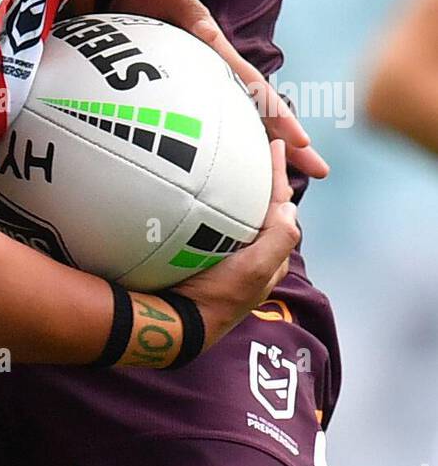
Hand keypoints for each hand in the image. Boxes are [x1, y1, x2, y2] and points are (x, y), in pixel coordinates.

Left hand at [111, 0, 328, 178]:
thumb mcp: (170, 2)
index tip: (300, 141)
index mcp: (221, 56)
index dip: (279, 115)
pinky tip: (237, 180)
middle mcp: (222, 77)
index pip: (256, 90)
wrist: (125, 3)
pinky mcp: (190, 99)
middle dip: (290, 142)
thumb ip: (189, 14)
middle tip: (320, 171)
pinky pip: (215, 128)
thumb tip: (208, 33)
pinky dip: (231, 151)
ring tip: (286, 186)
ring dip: (268, 152)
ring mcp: (209, 89)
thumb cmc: (150, 1)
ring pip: (242, 125)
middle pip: (261, 113)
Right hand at [172, 139, 299, 351]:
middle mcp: (253, 257)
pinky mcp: (205, 258)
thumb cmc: (217, 297)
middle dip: (266, 182)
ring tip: (238, 166)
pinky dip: (223, 206)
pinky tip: (209, 196)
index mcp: (270, 257)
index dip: (279, 175)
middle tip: (260, 151)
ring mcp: (229, 258)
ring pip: (243, 217)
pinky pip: (220, 225)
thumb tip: (290, 205)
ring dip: (244, 193)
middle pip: (265, 211)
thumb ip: (278, 237)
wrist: (176, 321)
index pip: (280, 207)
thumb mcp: (254, 269)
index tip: (275, 144)